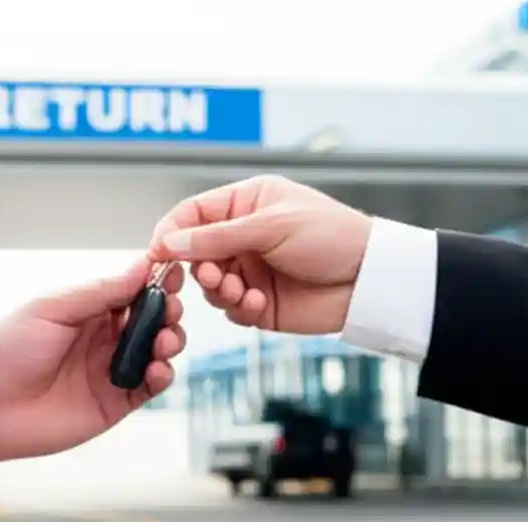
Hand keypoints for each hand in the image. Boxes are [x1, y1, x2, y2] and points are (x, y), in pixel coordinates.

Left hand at [0, 256, 185, 463]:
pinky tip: (157, 369)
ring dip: (170, 341)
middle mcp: (103, 338)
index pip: (132, 290)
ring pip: (158, 352)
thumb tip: (142, 265)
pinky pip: (150, 387)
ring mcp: (110, 370)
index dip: (155, 280)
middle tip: (169, 309)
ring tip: (163, 341)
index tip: (172, 271)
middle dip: (168, 310)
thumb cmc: (5, 351)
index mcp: (87, 310)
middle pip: (152, 319)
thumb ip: (100, 291)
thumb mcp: (52, 308)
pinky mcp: (114, 403)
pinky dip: (163, 376)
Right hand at [148, 174, 370, 334]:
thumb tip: (170, 242)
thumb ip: (217, 237)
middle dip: (200, 268)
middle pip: (195, 254)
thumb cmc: (332, 236)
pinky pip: (232, 310)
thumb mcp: (271, 227)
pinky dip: (240, 309)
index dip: (172, 232)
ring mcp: (251, 270)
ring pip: (210, 286)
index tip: (159, 253)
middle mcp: (243, 237)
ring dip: (221, 291)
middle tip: (215, 275)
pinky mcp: (261, 303)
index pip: (193, 214)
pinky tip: (262, 303)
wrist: (368, 279)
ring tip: (243, 290)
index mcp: (246, 204)